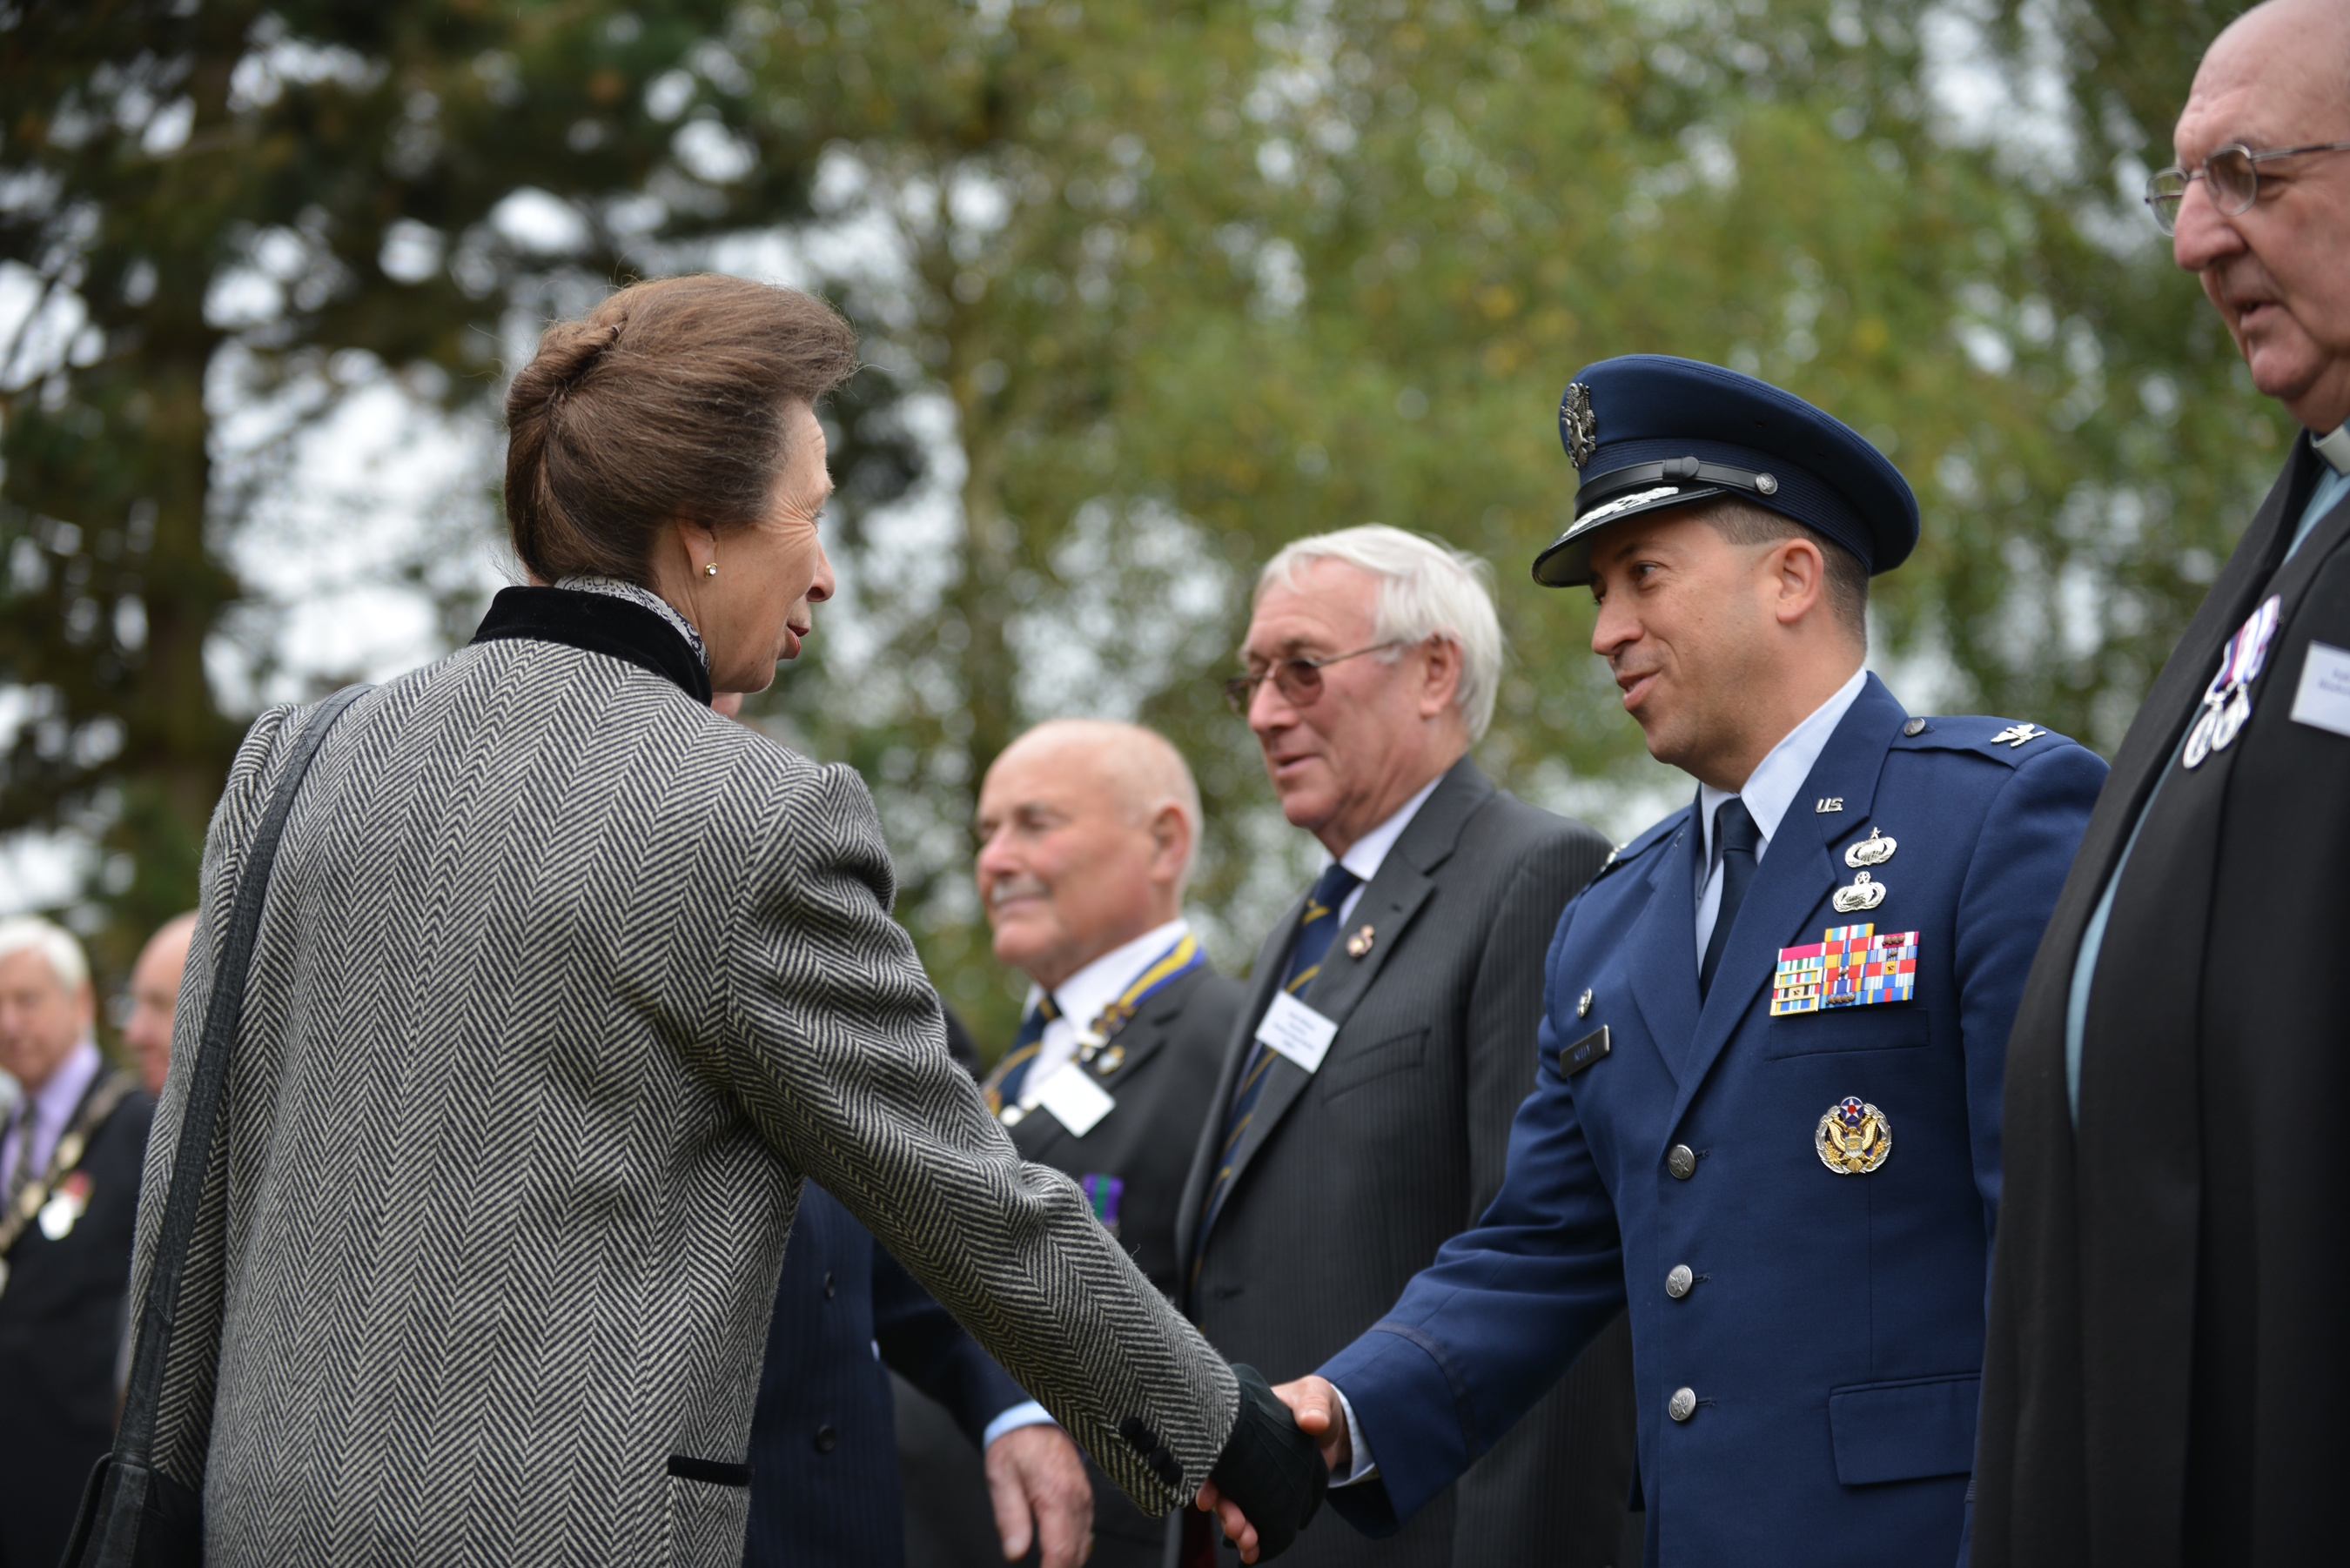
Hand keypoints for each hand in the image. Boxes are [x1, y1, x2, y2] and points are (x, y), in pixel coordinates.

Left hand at [985, 1422, 1092, 1566]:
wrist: (1034, 1418)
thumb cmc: (1016, 1444)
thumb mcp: (1001, 1479)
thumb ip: (1010, 1518)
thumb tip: (1015, 1553)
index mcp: (1057, 1497)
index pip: (1061, 1554)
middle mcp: (1077, 1501)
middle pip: (1076, 1556)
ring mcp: (1084, 1499)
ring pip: (1083, 1547)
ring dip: (1066, 1563)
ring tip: (1045, 1565)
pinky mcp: (1084, 1498)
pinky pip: (1085, 1533)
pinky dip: (1073, 1550)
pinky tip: (1056, 1556)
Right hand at [1194, 1376, 1346, 1561]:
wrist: (1334, 1427)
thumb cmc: (1318, 1405)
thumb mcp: (1316, 1395)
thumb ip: (1315, 1406)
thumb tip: (1312, 1423)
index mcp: (1244, 1426)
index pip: (1217, 1451)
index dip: (1208, 1476)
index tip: (1207, 1499)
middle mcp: (1243, 1455)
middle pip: (1223, 1485)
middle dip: (1225, 1511)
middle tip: (1238, 1529)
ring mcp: (1255, 1478)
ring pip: (1236, 1505)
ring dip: (1238, 1527)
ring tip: (1248, 1544)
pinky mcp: (1270, 1496)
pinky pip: (1256, 1516)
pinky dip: (1253, 1535)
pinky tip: (1253, 1553)